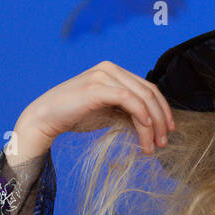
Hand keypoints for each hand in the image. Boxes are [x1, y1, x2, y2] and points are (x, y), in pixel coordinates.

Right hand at [11, 62, 175, 158]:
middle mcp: (110, 69)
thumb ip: (129, 113)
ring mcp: (103, 75)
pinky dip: (141, 114)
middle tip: (164, 142)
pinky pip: (128, 99)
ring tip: (153, 145)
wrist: (45, 118)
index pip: (149, 89)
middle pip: (149, 92)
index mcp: (115, 72)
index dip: (163, 110)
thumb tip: (153, 125)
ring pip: (142, 98)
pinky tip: (146, 129)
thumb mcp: (109, 112)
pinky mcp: (96, 87)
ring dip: (153, 124)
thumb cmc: (75, 116)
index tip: (169, 130)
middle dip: (161, 119)